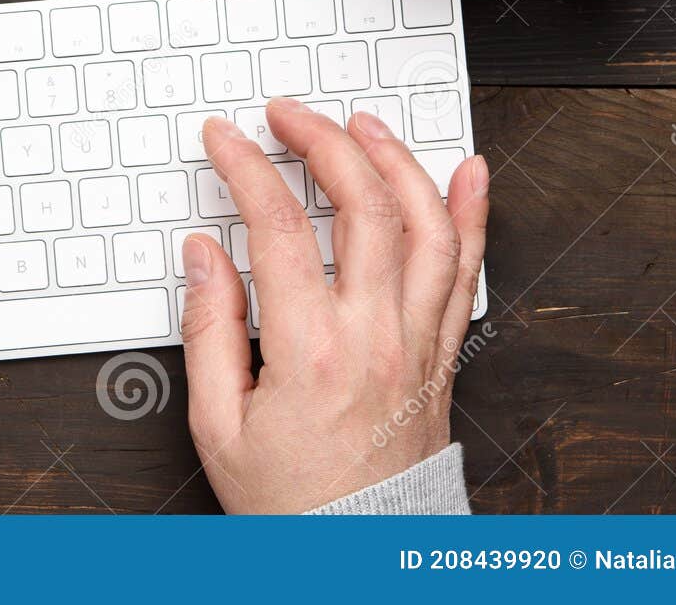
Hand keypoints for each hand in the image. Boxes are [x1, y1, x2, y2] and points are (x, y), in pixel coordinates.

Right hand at [180, 97, 488, 513]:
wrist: (362, 559)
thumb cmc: (292, 504)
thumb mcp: (218, 425)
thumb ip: (209, 330)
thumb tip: (204, 257)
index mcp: (312, 351)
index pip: (277, 226)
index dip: (246, 167)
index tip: (225, 139)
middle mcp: (375, 336)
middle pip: (362, 205)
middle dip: (322, 140)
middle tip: (288, 115)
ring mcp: (418, 341)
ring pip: (425, 225)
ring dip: (394, 160)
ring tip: (362, 125)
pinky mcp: (441, 355)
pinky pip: (467, 270)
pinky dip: (471, 213)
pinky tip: (468, 173)